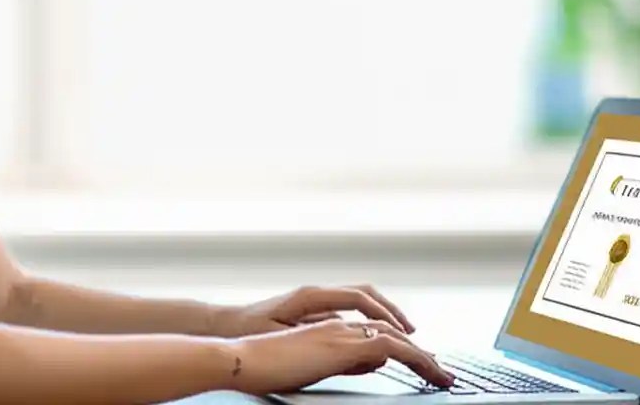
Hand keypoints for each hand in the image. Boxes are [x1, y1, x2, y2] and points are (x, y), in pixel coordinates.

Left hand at [213, 284, 415, 337]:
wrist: (224, 326)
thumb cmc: (248, 332)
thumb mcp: (285, 340)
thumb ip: (323, 343)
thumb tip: (359, 347)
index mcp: (311, 296)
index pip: (361, 300)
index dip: (388, 316)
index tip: (408, 334)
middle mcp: (316, 293)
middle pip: (367, 295)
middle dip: (393, 314)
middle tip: (415, 335)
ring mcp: (314, 300)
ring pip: (359, 301)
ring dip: (382, 317)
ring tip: (403, 336)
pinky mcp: (311, 311)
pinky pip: (348, 312)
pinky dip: (367, 323)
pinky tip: (374, 341)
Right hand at [227, 319, 454, 394]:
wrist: (241, 357)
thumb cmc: (266, 365)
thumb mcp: (312, 365)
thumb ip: (343, 361)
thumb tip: (374, 362)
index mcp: (328, 329)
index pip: (374, 333)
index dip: (400, 346)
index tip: (420, 363)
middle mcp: (338, 325)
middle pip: (389, 331)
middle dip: (418, 352)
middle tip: (440, 370)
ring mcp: (340, 331)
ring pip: (394, 336)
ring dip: (422, 355)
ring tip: (442, 374)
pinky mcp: (340, 344)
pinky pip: (388, 345)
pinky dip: (412, 356)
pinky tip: (426, 369)